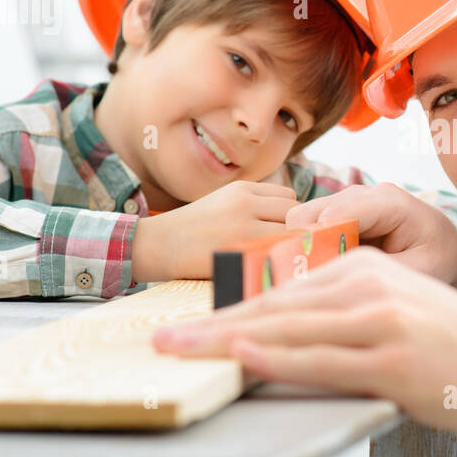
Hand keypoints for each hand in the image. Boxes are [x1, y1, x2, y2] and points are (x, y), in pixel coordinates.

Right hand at [132, 180, 297, 281]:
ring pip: (290, 232)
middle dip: (296, 229)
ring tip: (283, 257)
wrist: (160, 244)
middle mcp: (246, 202)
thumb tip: (293, 218)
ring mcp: (244, 226)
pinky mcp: (240, 249)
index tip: (289, 231)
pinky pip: (277, 252)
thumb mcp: (223, 203)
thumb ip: (253, 206)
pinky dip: (281, 259)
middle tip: (292, 247)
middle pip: (294, 213)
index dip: (292, 216)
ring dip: (291, 245)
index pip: (288, 197)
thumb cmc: (193, 229)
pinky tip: (274, 266)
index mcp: (242, 189)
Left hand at [151, 246, 456, 431]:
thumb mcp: (398, 311)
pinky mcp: (393, 359)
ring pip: (290, 328)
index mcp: (365, 270)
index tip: (188, 324)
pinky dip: (280, 357)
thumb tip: (289, 333)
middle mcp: (369, 286)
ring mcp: (381, 322)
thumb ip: (346, 315)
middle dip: (212, 323)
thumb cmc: (456, 346)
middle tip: (162, 338)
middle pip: (275, 305)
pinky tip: (247, 356)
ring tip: (183, 350)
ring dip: (228, 340)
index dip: (229, 308)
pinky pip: (324, 358)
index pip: (283, 290)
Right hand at [285, 183, 456, 293]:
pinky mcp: (336, 216)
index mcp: (388, 201)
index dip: (313, 249)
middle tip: (311, 288)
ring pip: (297, 224)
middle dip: (301, 254)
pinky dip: (304, 255)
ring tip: (318, 284)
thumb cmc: (440, 262)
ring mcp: (346, 203)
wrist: (449, 252)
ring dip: (301, 255)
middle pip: (305, 217)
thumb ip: (381, 273)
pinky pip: (303, 232)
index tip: (308, 284)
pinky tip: (321, 277)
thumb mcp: (421, 273)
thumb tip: (334, 282)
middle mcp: (361, 194)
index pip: (332, 216)